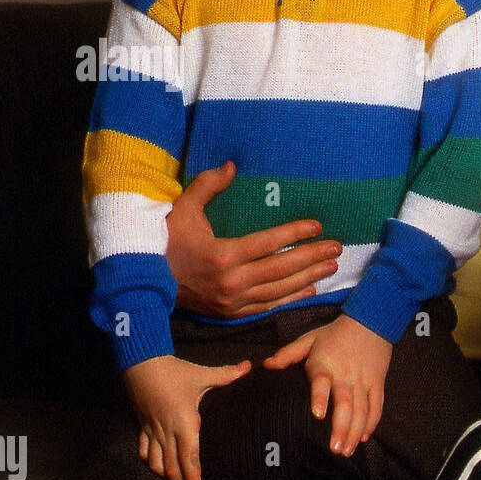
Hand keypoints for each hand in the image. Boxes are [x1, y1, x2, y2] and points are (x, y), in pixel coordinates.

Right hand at [123, 354, 250, 479]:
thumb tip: (248, 367)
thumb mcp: (201, 373)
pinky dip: (152, 463)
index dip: (194, 479)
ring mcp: (152, 430)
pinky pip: (145, 450)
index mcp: (184, 422)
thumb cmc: (173, 370)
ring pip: (158, 464)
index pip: (189, 457)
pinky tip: (158, 470)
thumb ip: (226, 375)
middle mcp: (167, 431)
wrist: (140, 362)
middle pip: (174, 468)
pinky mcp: (143, 425)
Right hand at [166, 161, 341, 317]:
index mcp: (221, 255)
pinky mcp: (232, 314)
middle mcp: (231, 281)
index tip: (317, 226)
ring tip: (330, 266)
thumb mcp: (183, 209)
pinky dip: (290, 298)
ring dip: (308, 277)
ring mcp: (233, 301)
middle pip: (281, 268)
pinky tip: (310, 289)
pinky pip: (268, 306)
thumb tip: (232, 166)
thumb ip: (207, 185)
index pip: (267, 243)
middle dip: (312, 257)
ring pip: (279, 290)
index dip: (294, 233)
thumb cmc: (166, 241)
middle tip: (336, 247)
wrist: (144, 281)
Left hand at [263, 314, 392, 456]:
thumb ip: (288, 354)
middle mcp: (345, 374)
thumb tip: (266, 366)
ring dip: (355, 432)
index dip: (320, 398)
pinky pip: (377, 406)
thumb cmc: (335, 333)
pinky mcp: (377, 382)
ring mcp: (364, 380)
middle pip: (346, 404)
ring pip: (362, 410)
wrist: (371, 320)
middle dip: (341, 428)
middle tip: (334, 450)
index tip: (317, 415)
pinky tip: (363, 437)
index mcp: (325, 364)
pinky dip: (371, 423)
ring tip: (346, 451)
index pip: (322, 382)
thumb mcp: (309, 338)